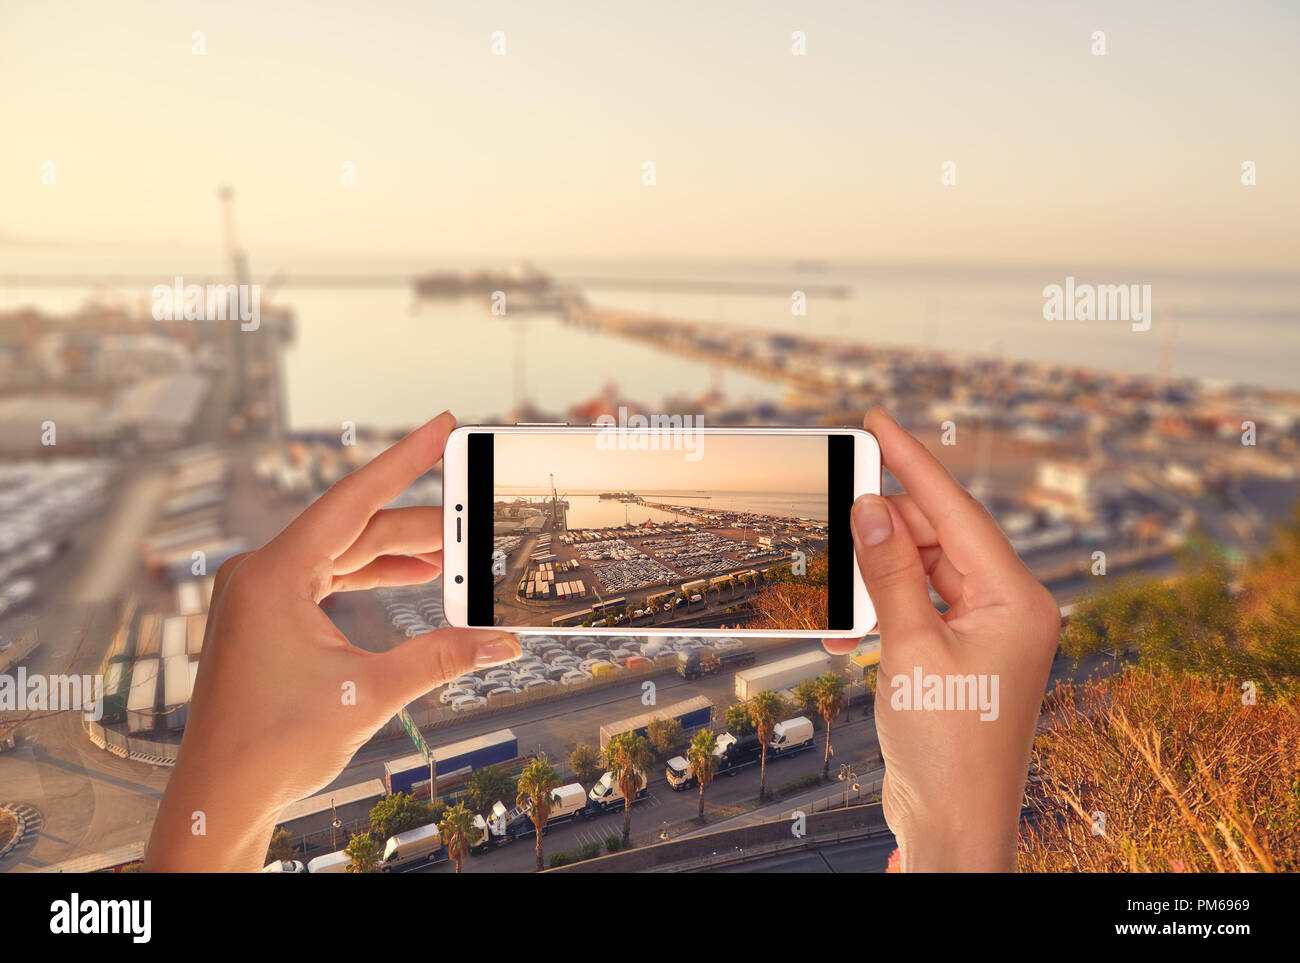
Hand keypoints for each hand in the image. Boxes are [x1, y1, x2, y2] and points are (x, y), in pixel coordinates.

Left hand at [145, 411, 519, 871]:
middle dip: (421, 525)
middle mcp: (261, 573)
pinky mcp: (266, 615)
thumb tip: (502, 641)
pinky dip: (371, 574)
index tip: (441, 426)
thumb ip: (440, 658)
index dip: (404, 459)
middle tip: (476, 520)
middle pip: (356, 528)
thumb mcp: (369, 694)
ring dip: (399, 552)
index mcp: (275, 576)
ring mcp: (260, 594)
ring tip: (456, 552)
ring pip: (343, 552)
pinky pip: (327, 576)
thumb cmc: (274, 746)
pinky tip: (412, 577)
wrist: (219, 796)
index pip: (353, 499)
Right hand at [827, 407, 1061, 870]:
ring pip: (920, 574)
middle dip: (883, 529)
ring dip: (874, 580)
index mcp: (1016, 598)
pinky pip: (914, 610)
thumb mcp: (910, 647)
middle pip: (937, 538)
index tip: (879, 421)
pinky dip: (878, 614)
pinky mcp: (959, 656)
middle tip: (838, 501)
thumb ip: (888, 571)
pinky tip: (846, 630)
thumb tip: (871, 507)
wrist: (954, 822)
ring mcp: (984, 633)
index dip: (913, 461)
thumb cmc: (949, 745)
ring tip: (837, 586)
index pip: (958, 509)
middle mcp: (1006, 608)